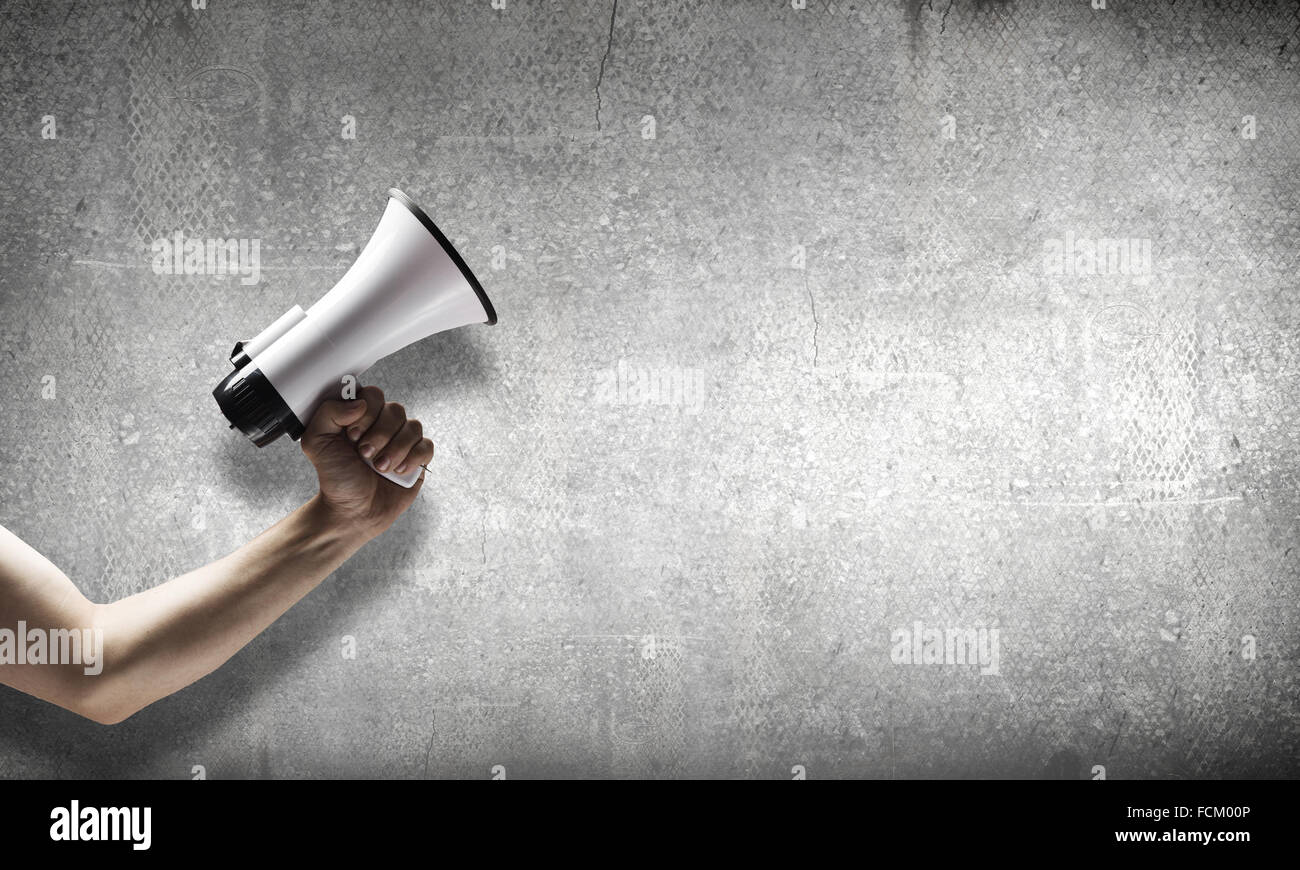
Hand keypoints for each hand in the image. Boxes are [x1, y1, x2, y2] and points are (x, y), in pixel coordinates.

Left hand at [299, 386, 434, 539]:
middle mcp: (383, 425)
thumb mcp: (317, 443)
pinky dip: (412, 459)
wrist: (352, 511)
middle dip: (379, 435)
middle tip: (364, 454)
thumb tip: (359, 403)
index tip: (351, 435)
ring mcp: (402, 441)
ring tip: (379, 468)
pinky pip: (426, 447)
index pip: (373, 395)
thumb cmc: (336, 478)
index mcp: (360, 417)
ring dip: (394, 449)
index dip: (366, 412)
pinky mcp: (417, 459)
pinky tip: (397, 471)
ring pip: (413, 427)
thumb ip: (328, 413)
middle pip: (396, 410)